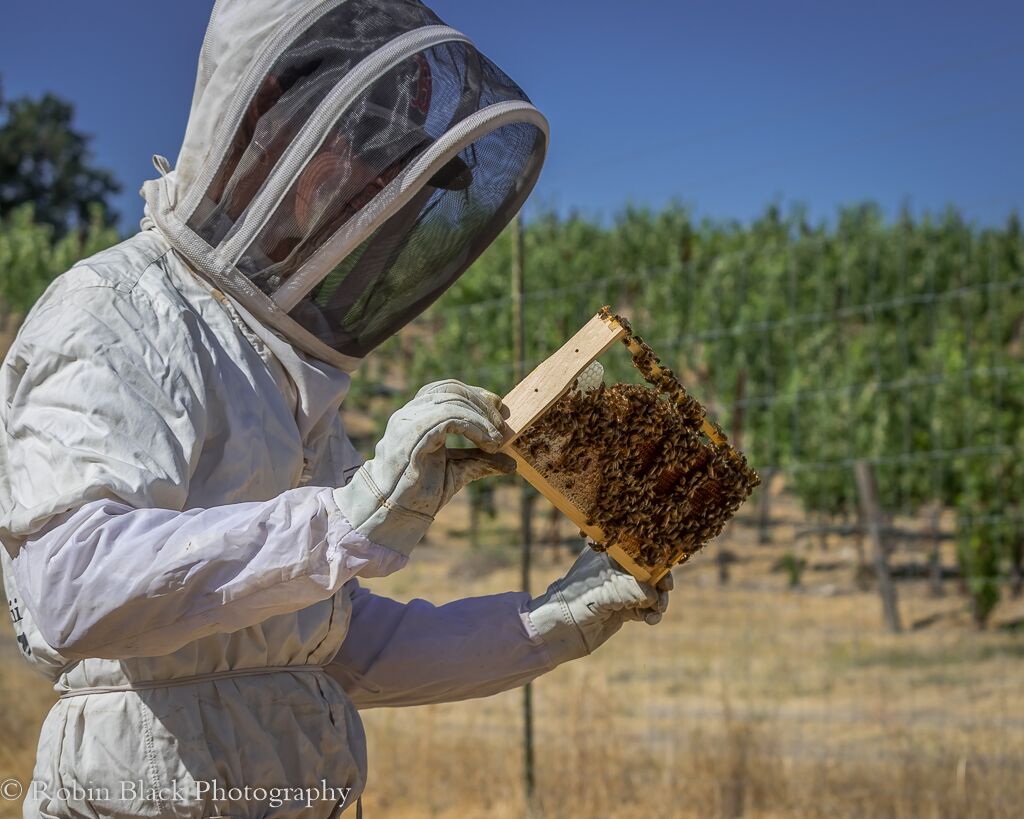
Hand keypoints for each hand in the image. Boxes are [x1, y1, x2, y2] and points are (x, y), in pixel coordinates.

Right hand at [334, 381, 514, 555]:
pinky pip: (449, 417)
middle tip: (501, 425)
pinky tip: (486, 443)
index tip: (498, 408)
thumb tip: (511, 463)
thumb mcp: (457, 472)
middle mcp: (410, 414)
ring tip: (496, 439)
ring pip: (451, 400)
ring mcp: (408, 422)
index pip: (446, 389)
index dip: (475, 394)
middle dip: (481, 403)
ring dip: (481, 416)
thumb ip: (479, 461)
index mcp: (417, 417)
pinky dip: (474, 427)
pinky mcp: (413, 435)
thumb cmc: (419, 493)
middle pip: (450, 389)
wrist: (392, 513)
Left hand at [528, 547, 672, 659]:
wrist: (560, 629)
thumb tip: (656, 596)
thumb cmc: (579, 600)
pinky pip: (644, 608)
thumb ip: (637, 589)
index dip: (655, 559)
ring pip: (648, 591)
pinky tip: (651, 620)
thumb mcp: (611, 590)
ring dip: (657, 600)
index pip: (638, 550)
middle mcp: (614, 569)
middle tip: (666, 592)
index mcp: (607, 554)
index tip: (666, 571)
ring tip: (657, 612)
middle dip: (659, 582)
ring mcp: (618, 589)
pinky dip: (651, 613)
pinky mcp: (621, 608)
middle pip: (647, 571)